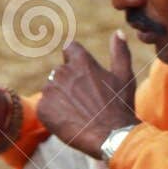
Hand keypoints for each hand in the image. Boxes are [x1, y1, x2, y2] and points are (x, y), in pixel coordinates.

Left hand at [36, 33, 137, 157]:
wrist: (111, 136)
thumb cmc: (120, 106)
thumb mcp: (124, 77)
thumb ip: (119, 52)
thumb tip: (118, 32)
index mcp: (81, 61)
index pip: (70, 49)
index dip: (76, 60)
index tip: (84, 74)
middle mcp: (62, 72)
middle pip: (61, 73)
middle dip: (70, 84)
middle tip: (87, 102)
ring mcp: (51, 90)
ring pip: (53, 90)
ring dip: (62, 99)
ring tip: (79, 113)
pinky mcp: (43, 108)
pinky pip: (46, 107)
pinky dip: (55, 114)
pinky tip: (71, 122)